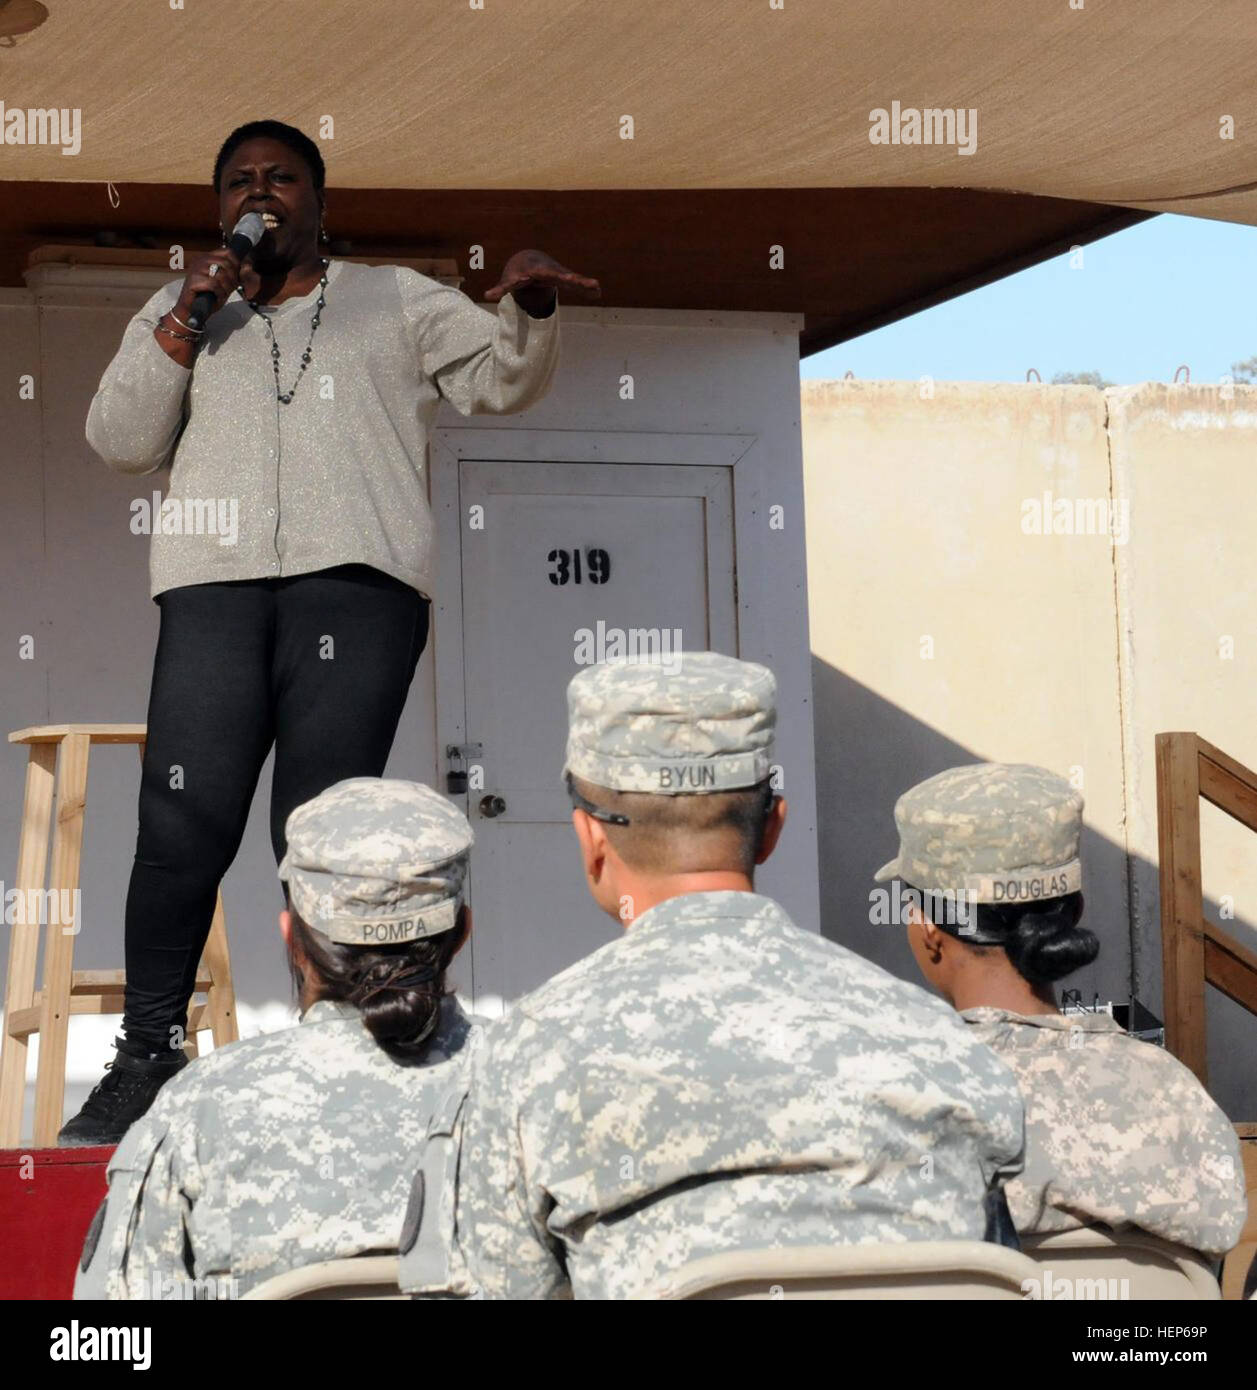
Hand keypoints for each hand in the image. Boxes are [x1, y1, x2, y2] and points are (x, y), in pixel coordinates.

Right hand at [172, 247, 245, 321]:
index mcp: (208, 257)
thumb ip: (236, 274)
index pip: (228, 252)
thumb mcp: (226, 283)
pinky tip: (215, 296)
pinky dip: (218, 293)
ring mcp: (196, 268)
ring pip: (221, 274)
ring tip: (220, 293)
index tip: (236, 276)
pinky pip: (214, 284)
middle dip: (232, 279)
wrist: (192, 309)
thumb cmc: (209, 295)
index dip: (237, 264)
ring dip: (225, 287)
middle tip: (228, 288)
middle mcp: (201, 260)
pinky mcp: (193, 279)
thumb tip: (249, 266)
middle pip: (226, 263)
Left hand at [486, 249, 600, 316]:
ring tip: (596, 287)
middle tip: (572, 279)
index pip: (533, 276)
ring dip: (583, 283)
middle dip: (564, 277)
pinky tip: (598, 292)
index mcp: (534, 270)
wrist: (534, 260)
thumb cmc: (520, 272)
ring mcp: (560, 275)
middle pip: (557, 274)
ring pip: (572, 279)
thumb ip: (501, 289)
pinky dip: (587, 288)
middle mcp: (549, 271)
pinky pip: (578, 285)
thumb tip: (486, 296)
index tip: (527, 279)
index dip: (529, 278)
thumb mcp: (511, 280)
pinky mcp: (567, 280)